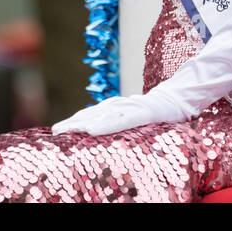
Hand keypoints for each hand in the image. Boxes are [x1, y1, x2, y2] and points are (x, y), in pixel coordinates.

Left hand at [51, 89, 190, 136]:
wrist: (176, 100)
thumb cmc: (152, 111)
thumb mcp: (131, 116)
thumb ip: (116, 119)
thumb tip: (96, 128)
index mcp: (116, 107)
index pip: (91, 114)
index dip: (74, 120)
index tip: (56, 130)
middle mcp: (120, 105)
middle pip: (92, 114)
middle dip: (73, 122)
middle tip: (55, 131)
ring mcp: (130, 107)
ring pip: (103, 115)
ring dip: (83, 122)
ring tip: (67, 130)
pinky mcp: (141, 112)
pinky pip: (121, 120)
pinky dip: (105, 124)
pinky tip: (92, 130)